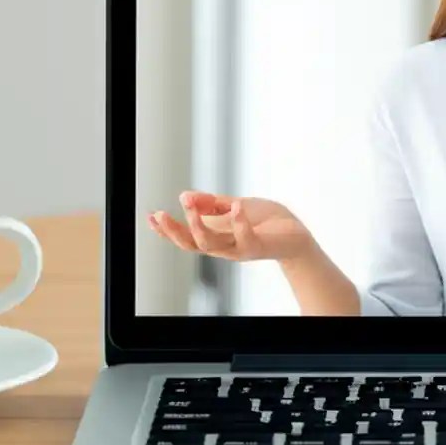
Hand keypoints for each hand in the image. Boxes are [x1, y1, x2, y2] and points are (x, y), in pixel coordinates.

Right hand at [147, 190, 315, 262]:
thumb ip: (212, 204)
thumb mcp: (233, 206)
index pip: (186, 236)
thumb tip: (184, 196)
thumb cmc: (264, 221)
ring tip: (190, 207)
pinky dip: (239, 223)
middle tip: (161, 214)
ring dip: (198, 225)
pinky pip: (245, 239)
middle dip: (173, 231)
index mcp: (216, 236)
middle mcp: (223, 246)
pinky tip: (236, 207)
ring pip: (211, 244)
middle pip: (191, 244)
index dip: (166, 229)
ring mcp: (239, 248)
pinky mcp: (258, 246)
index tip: (150, 216)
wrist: (295, 234)